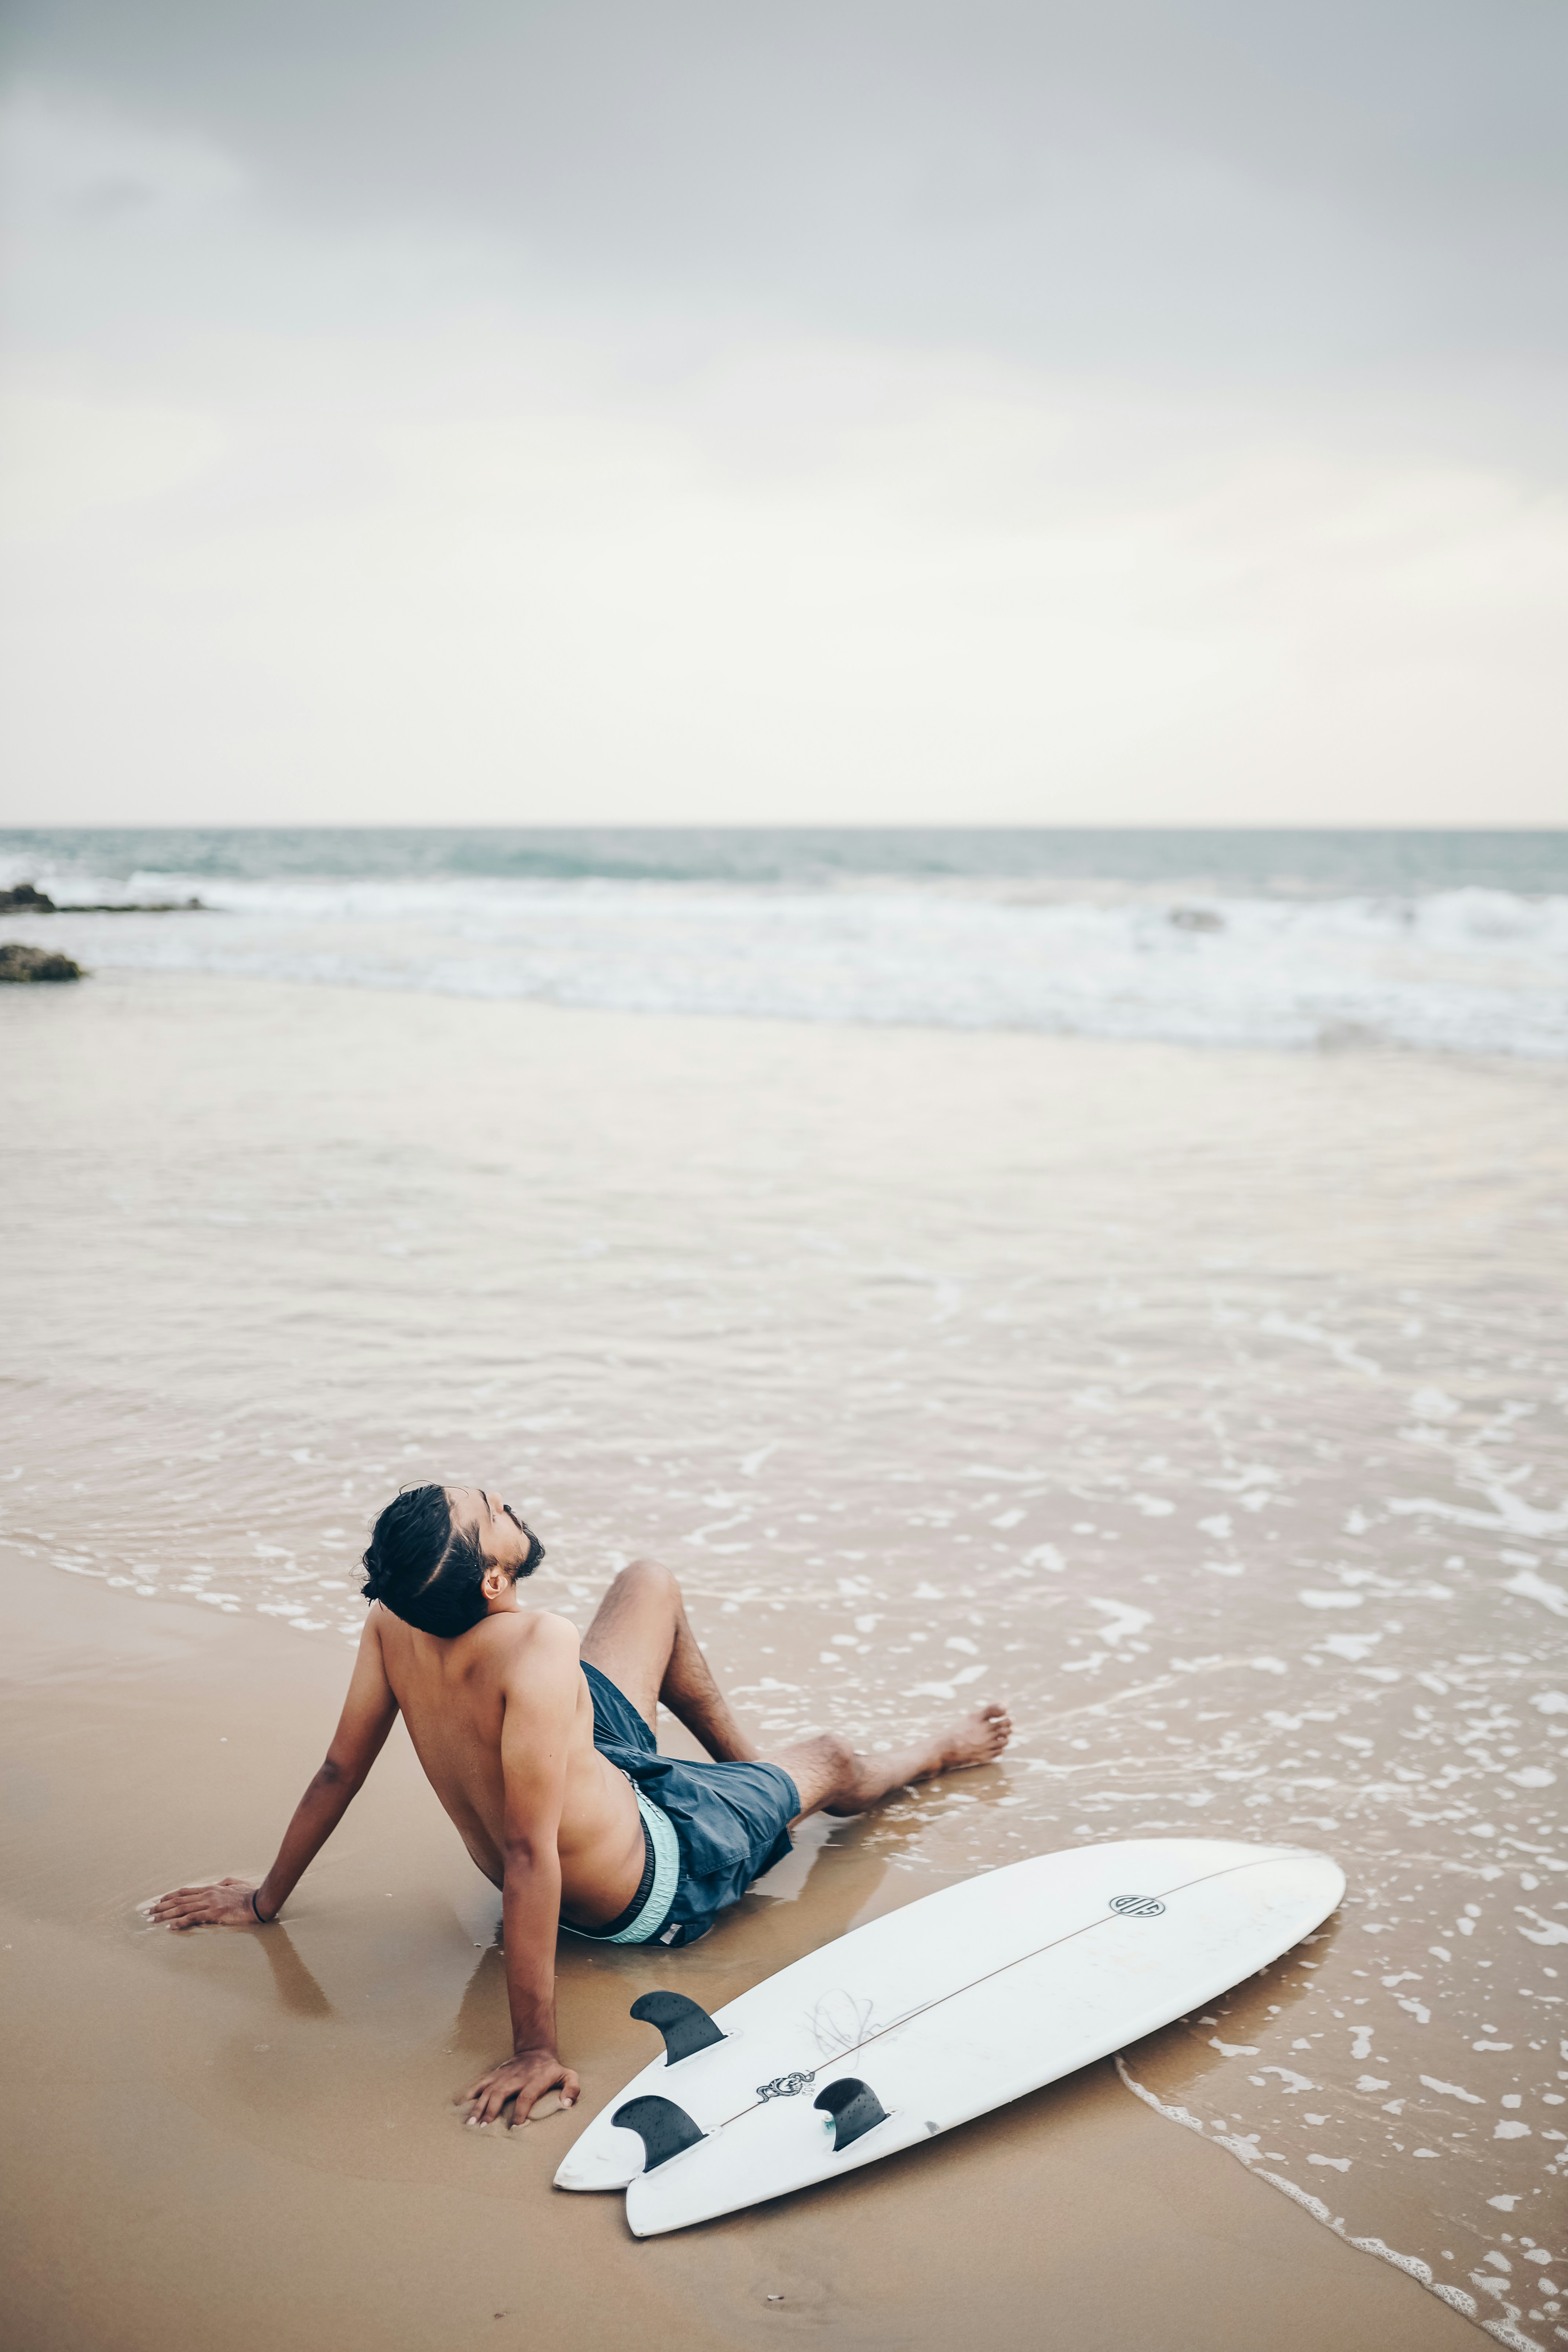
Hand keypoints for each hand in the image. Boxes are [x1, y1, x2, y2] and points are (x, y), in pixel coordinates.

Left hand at [148, 1876, 270, 1929]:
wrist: (259, 1902)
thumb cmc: (250, 1894)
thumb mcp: (237, 1884)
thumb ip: (226, 1883)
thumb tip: (220, 1883)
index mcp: (211, 1888)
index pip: (184, 1892)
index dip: (169, 1896)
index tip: (157, 1902)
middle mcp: (207, 1894)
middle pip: (178, 1900)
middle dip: (160, 1906)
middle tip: (147, 1913)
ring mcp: (209, 1903)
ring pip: (181, 1908)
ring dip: (164, 1915)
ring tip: (152, 1921)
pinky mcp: (213, 1913)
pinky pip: (192, 1918)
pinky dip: (179, 1922)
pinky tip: (170, 1927)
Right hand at [458, 2047, 580, 2128]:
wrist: (535, 2051)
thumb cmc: (552, 2070)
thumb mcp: (568, 2076)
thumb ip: (572, 2089)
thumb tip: (566, 2104)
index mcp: (534, 2080)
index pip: (526, 2097)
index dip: (521, 2112)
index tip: (516, 2127)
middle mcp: (515, 2078)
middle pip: (500, 2093)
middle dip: (490, 2110)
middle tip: (482, 2128)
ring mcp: (501, 2076)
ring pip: (486, 2090)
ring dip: (477, 2107)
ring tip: (469, 2123)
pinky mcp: (493, 2075)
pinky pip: (477, 2083)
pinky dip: (467, 2093)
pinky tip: (457, 2105)